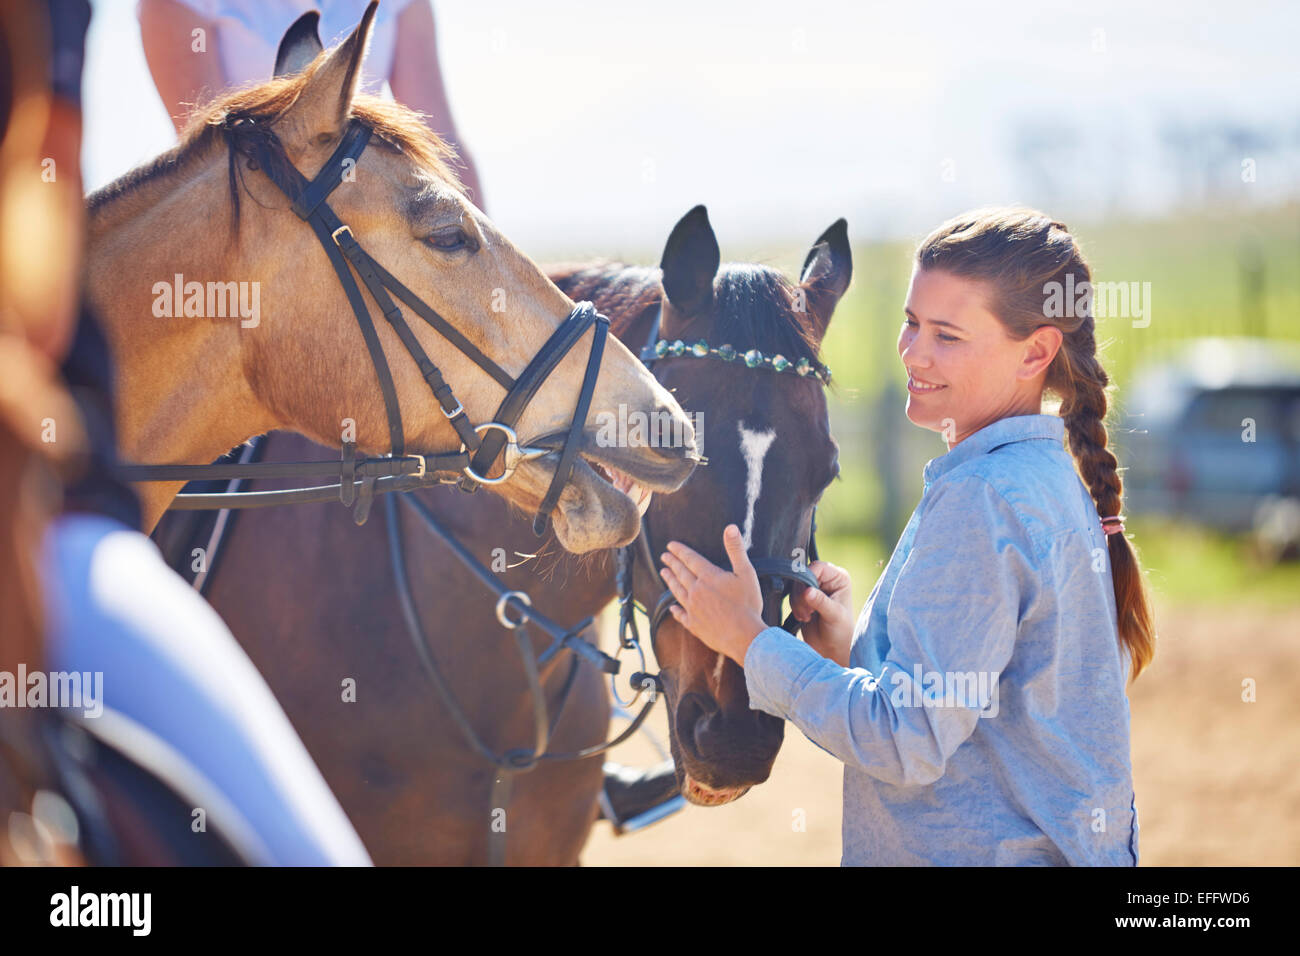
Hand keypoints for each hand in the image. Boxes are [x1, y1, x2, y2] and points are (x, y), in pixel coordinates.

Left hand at [660, 525, 767, 666]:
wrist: (744, 636)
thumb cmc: (748, 604)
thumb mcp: (746, 573)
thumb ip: (736, 550)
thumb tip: (730, 527)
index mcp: (709, 577)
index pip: (690, 559)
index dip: (680, 551)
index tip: (670, 545)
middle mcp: (697, 591)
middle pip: (681, 574)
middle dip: (671, 563)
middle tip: (663, 556)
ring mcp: (693, 609)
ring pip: (677, 592)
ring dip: (670, 581)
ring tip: (663, 573)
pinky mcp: (694, 625)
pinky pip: (681, 615)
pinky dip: (675, 610)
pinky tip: (672, 608)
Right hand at [788, 560, 853, 666]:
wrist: (831, 647)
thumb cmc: (840, 632)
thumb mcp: (834, 615)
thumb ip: (821, 602)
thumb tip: (807, 591)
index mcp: (839, 578)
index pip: (818, 567)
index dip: (808, 578)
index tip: (807, 596)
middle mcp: (827, 579)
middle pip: (803, 574)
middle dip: (802, 594)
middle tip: (809, 611)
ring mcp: (814, 587)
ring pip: (795, 585)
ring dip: (797, 602)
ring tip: (808, 616)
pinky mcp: (804, 597)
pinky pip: (791, 594)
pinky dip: (794, 606)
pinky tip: (804, 617)